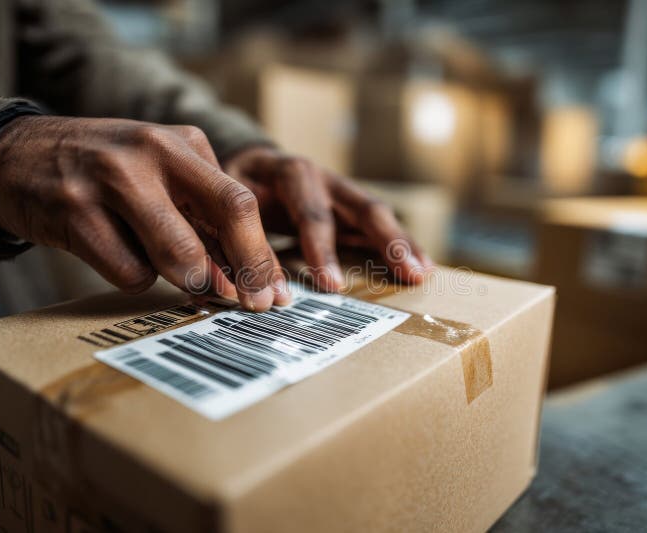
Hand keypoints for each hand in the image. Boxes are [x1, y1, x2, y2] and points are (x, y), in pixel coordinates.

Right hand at [0, 116, 290, 310]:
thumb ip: (198, 221)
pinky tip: (112, 252)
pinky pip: (129, 272)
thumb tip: (241, 282)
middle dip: (249, 269)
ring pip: (180, 254)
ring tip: (167, 271)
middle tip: (253, 305)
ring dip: (187, 281)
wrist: (14, 156)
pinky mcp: (76, 209)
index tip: (277, 295)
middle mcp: (155, 151)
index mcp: (184, 143)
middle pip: (231, 213)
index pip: (241, 204)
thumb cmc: (102, 177)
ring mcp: (114, 177)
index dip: (263, 255)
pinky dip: (132, 276)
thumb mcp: (156, 178)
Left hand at [223, 146, 432, 290]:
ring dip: (401, 243)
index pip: (310, 209)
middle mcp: (321, 177)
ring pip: (376, 214)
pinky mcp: (346, 207)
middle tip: (406, 272)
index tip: (331, 286)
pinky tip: (420, 266)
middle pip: (360, 204)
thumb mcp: (224, 205)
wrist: (239, 165)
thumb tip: (254, 287)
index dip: (322, 248)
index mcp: (288, 172)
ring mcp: (338, 191)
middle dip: (386, 240)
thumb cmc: (229, 188)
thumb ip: (240, 238)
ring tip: (423, 272)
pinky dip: (399, 245)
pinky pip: (377, 225)